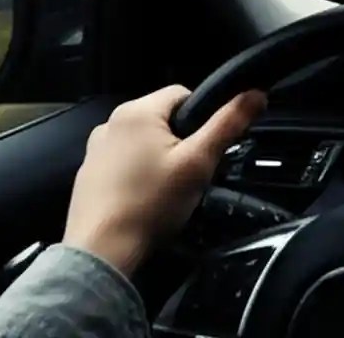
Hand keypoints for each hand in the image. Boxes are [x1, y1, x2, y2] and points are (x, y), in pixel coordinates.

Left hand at [63, 85, 266, 275]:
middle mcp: (110, 120)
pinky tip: (142, 197)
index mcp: (137, 110)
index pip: (183, 93)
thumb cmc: (153, 202)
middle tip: (191, 173)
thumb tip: (257, 94)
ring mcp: (94, 147)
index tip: (207, 149)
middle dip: (180, 139)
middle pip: (161, 117)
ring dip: (158, 155)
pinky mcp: (86, 172)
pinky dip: (136, 171)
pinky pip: (122, 159)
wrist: (102, 250)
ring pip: (142, 140)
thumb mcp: (198, 163)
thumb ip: (227, 124)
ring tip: (167, 188)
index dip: (203, 117)